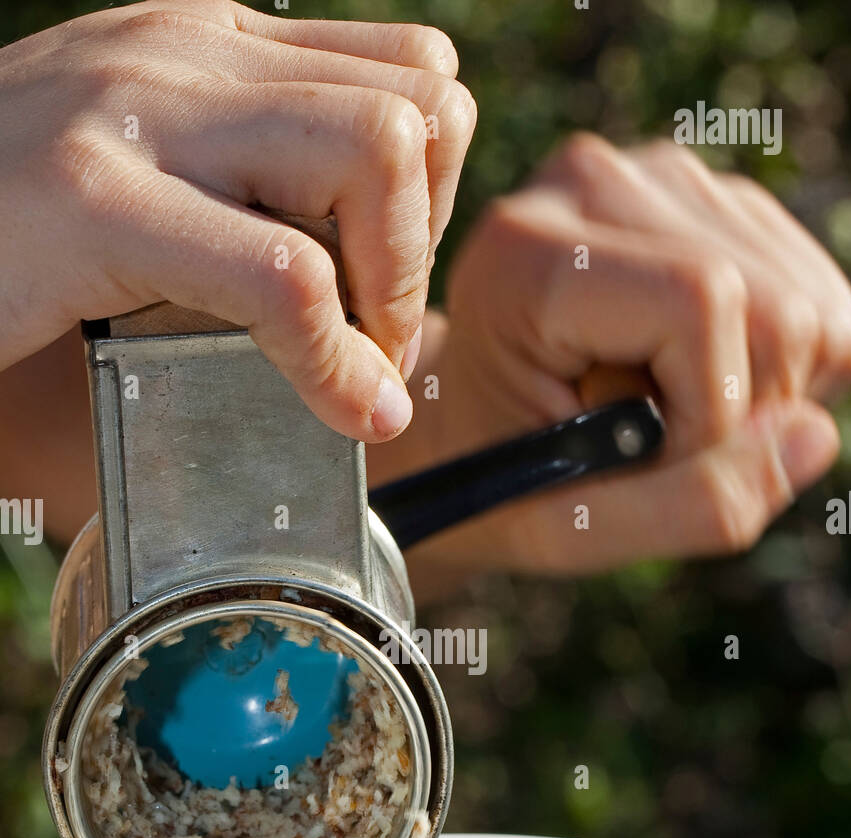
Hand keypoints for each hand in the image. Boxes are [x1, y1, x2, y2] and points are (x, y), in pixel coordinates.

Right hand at [0, 1, 474, 440]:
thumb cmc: (11, 221)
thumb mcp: (150, 176)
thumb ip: (250, 190)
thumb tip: (373, 276)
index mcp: (210, 43)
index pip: (414, 72)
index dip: (432, 188)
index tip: (381, 279)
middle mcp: (188, 53)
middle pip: (417, 104)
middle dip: (423, 245)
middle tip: (374, 334)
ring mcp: (140, 113)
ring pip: (375, 153)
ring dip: (390, 285)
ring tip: (347, 362)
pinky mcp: (95, 200)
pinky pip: (284, 276)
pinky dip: (334, 359)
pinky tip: (337, 405)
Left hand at [375, 135, 850, 576]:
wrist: (464, 429)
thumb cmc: (502, 483)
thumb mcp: (572, 527)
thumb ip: (688, 507)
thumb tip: (815, 437)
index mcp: (527, 254)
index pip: (702, 301)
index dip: (708, 409)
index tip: (648, 454)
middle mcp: (590, 182)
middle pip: (772, 300)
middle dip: (745, 407)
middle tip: (653, 438)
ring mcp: (654, 174)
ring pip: (807, 297)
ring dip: (763, 388)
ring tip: (664, 408)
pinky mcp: (704, 194)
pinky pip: (813, 290)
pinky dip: (782, 363)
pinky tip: (700, 380)